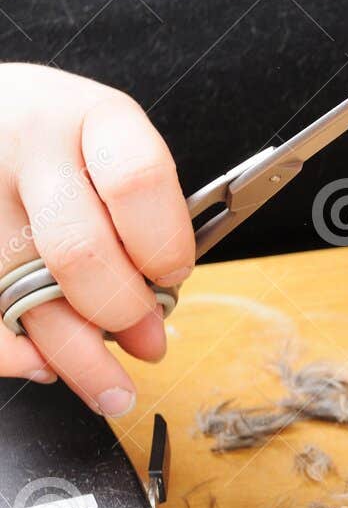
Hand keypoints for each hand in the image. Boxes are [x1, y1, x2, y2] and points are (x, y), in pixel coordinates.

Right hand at [0, 65, 192, 414]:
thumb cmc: (68, 141)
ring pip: (22, 293)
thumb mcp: (117, 152)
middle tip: (147, 342)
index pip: (137, 181)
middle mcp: (26, 146)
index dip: (162, 244)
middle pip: (78, 249)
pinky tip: (43, 364)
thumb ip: (144, 226)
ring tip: (110, 389)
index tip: (172, 279)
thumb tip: (149, 332)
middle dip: (121, 313)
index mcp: (93, 118)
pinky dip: (12, 353)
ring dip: (74, 357)